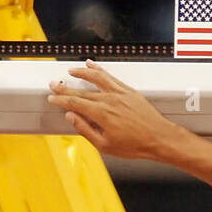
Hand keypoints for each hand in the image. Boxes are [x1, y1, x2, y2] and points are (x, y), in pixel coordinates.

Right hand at [47, 61, 176, 158]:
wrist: (158, 138)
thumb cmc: (135, 145)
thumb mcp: (105, 145)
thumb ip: (86, 130)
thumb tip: (72, 118)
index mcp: (101, 114)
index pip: (75, 103)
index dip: (61, 100)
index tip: (53, 98)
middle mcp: (110, 100)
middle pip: (82, 90)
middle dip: (66, 87)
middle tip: (55, 84)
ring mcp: (120, 93)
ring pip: (97, 78)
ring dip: (82, 73)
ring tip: (72, 71)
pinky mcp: (128, 91)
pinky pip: (111, 76)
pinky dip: (100, 70)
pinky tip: (94, 66)